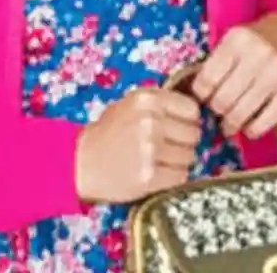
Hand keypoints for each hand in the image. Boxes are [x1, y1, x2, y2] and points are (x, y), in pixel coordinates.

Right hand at [74, 88, 201, 203]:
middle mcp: (150, 121)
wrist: (80, 162)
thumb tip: (196, 114)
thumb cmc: (108, 133)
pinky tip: (157, 173)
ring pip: (190, 156)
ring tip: (159, 161)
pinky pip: (182, 176)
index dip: (187, 121)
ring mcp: (150, 149)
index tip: (177, 128)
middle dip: (184, 142)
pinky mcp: (149, 176)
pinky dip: (173, 177)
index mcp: (147, 99)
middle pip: (194, 134)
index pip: (192, 110)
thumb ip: (160, 104)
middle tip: (166, 147)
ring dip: (179, 161)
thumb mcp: (130, 105)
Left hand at [192, 15, 276, 138]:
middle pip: (223, 99)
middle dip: (215, 110)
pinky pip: (267, 120)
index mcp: (236, 40)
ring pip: (243, 112)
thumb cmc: (256, 41)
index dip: (200, 95)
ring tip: (228, 125)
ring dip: (231, 124)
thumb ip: (216, 65)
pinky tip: (248, 128)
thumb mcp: (233, 42)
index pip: (207, 78)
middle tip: (216, 112)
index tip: (201, 98)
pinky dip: (253, 130)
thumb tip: (196, 100)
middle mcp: (258, 55)